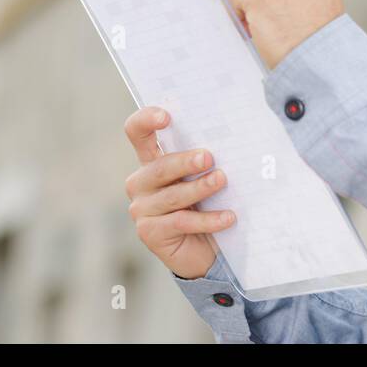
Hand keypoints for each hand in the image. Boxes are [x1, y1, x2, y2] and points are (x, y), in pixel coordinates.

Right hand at [123, 105, 235, 279]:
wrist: (204, 250)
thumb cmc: (206, 204)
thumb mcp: (203, 177)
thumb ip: (205, 160)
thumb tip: (230, 140)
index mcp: (150, 160)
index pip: (137, 132)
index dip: (146, 120)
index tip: (166, 116)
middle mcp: (141, 182)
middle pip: (159, 167)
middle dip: (184, 161)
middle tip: (208, 157)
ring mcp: (142, 208)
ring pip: (172, 195)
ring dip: (199, 188)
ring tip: (221, 181)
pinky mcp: (149, 232)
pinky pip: (181, 222)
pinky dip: (208, 220)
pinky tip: (228, 217)